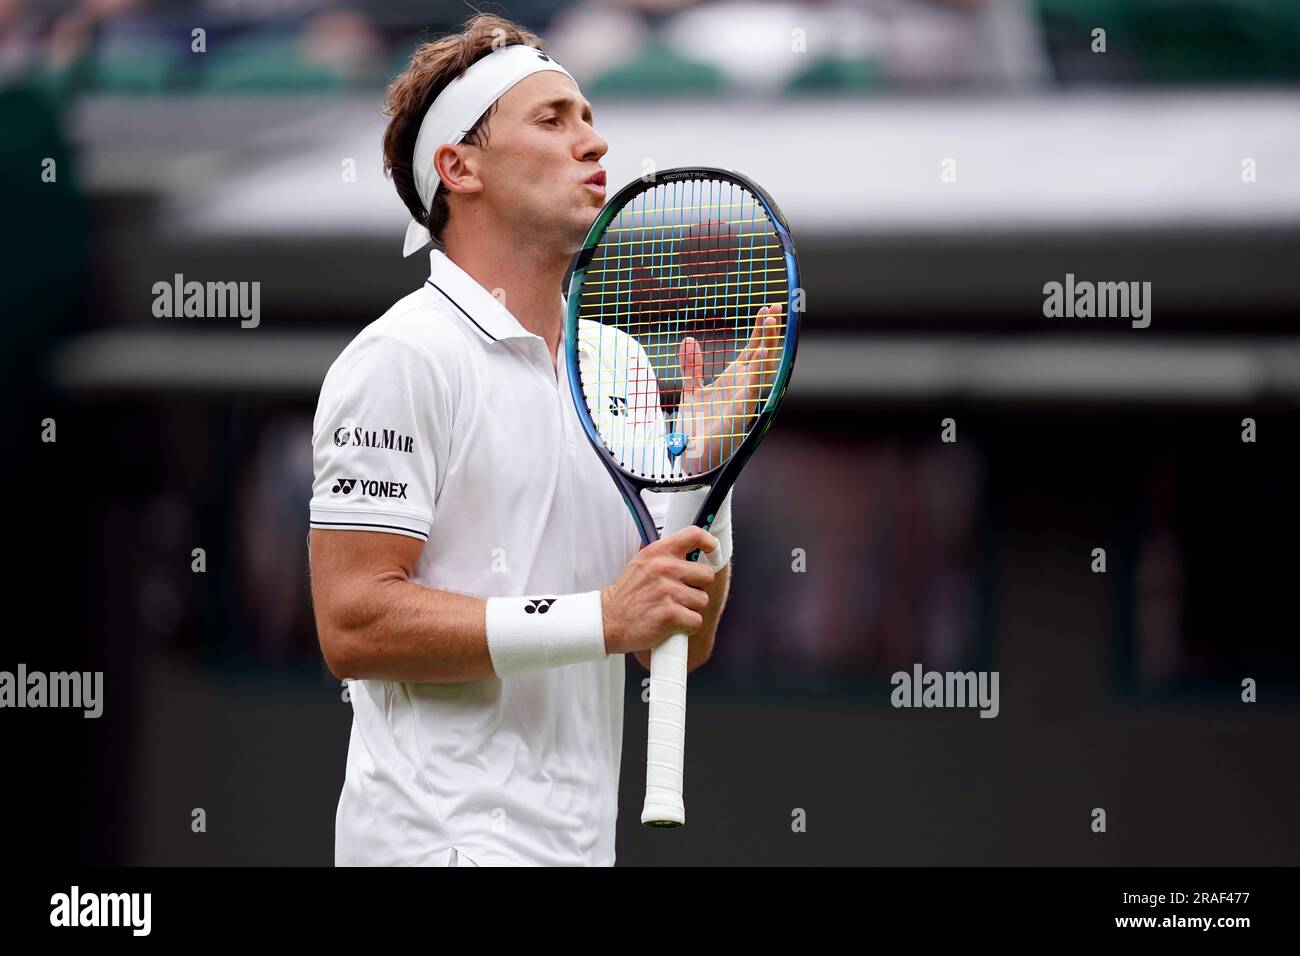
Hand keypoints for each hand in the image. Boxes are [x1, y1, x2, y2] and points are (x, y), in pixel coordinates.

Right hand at [601, 526, 717, 654]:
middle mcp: (664, 568)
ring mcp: (667, 591)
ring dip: (691, 609)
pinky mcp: (670, 614)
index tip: (712, 551)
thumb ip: (666, 556)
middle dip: (698, 588)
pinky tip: (672, 624)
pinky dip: (687, 627)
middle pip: (707, 574)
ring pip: (702, 600)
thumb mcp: (642, 563)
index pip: (694, 535)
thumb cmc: (628, 595)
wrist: (609, 619)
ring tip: (671, 609)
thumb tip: (693, 550)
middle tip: (681, 595)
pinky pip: (696, 620)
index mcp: (658, 552)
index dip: (710, 543)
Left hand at [677, 303, 781, 470]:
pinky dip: (760, 368)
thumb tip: (689, 340)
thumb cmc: (697, 428)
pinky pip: (755, 386)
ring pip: (764, 366)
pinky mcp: (743, 411)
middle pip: (763, 354)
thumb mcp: (692, 390)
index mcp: (735, 382)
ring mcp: (747, 399)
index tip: (765, 311)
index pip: (753, 351)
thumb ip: (692, 366)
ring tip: (772, 320)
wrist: (693, 457)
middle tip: (775, 307)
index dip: (760, 331)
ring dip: (769, 344)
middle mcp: (745, 388)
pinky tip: (763, 351)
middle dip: (770, 331)